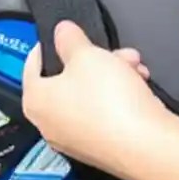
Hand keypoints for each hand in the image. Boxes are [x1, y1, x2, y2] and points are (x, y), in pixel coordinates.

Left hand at [22, 21, 170, 171]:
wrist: (147, 144)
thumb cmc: (110, 104)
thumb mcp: (86, 54)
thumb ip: (69, 38)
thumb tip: (62, 32)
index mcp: (36, 101)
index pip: (31, 66)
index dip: (47, 46)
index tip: (61, 36)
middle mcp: (51, 124)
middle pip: (68, 80)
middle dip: (94, 59)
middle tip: (111, 51)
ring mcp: (76, 139)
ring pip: (90, 94)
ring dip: (111, 75)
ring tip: (132, 66)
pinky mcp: (101, 147)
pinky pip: (105, 113)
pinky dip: (119, 97)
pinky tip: (137, 85)